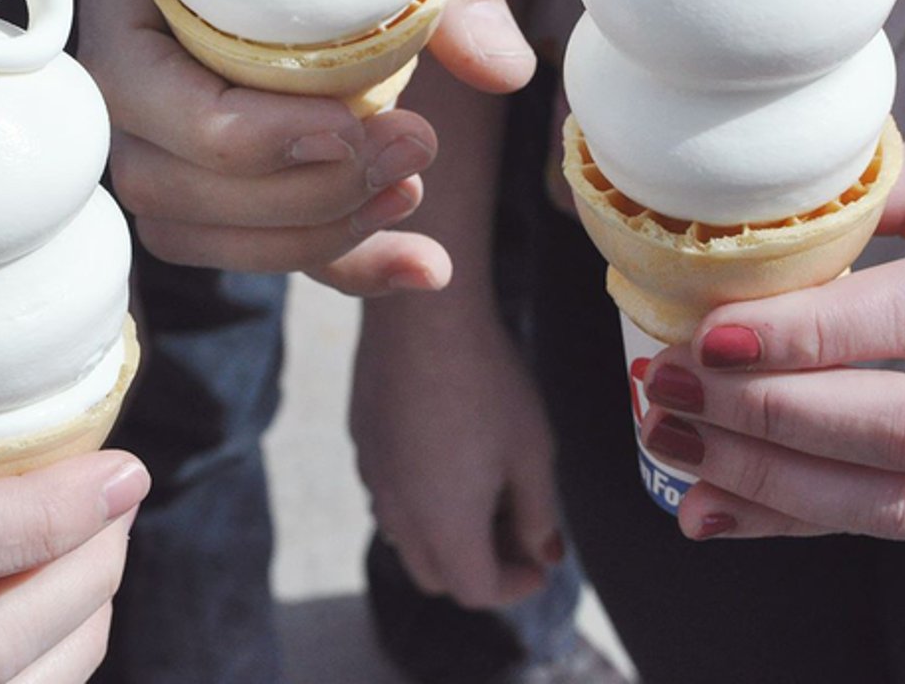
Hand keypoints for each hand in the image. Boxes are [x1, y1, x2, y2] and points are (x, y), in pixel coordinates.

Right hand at [76, 0, 534, 296]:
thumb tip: (504, 71)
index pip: (137, 86)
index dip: (239, 135)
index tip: (354, 124)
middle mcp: (121, 41)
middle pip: (159, 177)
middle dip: (294, 194)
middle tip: (413, 155)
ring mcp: (152, 99)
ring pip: (186, 221)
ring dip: (306, 234)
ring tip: (410, 194)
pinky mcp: (202, 139)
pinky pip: (236, 229)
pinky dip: (328, 257)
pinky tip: (418, 261)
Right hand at [350, 308, 562, 607]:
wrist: (423, 314)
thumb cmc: (487, 380)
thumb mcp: (532, 451)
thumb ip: (539, 513)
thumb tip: (544, 553)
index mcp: (445, 525)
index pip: (478, 589)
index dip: (518, 583)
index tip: (542, 558)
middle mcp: (398, 510)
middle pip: (435, 574)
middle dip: (478, 567)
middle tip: (515, 529)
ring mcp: (372, 472)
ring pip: (405, 534)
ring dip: (444, 532)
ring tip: (482, 487)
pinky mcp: (360, 435)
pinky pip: (387, 489)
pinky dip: (417, 493)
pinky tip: (445, 446)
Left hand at [638, 136, 904, 541]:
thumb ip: (874, 192)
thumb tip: (762, 213)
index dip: (805, 333)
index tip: (712, 337)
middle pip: (897, 427)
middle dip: (766, 413)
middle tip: (670, 385)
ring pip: (891, 498)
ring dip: (763, 480)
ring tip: (670, 438)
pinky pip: (880, 521)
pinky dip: (788, 518)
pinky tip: (709, 505)